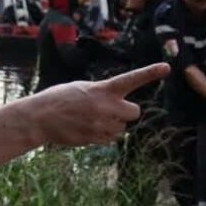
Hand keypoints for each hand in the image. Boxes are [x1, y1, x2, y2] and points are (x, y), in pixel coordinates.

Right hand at [26, 63, 169, 146]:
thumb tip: (116, 105)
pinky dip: (102, 135)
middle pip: (135, 112)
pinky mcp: (96, 139)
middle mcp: (106, 107)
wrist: (39, 118)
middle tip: (110, 109)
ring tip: (90, 119)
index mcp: (102, 89)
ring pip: (122, 128)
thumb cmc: (59, 99)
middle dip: (126, 112)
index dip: (150, 73)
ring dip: (112, 124)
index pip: (131, 79)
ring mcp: (102, 125)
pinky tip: (86, 128)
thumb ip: (102, 93)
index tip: (166, 67)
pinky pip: (110, 139)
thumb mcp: (81, 88)